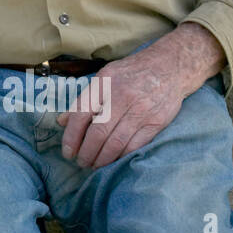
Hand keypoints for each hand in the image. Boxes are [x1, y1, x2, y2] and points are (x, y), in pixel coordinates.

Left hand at [56, 23, 225, 168]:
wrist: (170, 67)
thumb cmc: (131, 73)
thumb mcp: (104, 77)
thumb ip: (83, 99)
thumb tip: (62, 122)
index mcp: (104, 84)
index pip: (81, 114)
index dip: (71, 136)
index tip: (67, 151)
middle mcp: (121, 96)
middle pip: (98, 132)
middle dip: (86, 152)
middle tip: (80, 162)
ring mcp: (140, 110)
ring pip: (116, 143)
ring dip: (102, 159)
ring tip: (94, 165)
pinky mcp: (156, 122)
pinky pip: (135, 146)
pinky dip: (121, 156)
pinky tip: (114, 161)